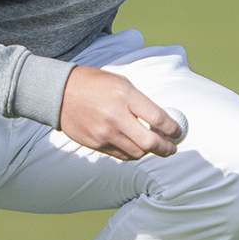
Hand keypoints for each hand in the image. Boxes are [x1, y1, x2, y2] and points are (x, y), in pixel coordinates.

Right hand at [57, 66, 181, 160]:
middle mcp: (116, 117)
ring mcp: (105, 134)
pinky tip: (136, 147)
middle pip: (150, 142)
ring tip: (154, 147)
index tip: (178, 131)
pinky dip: (133, 153)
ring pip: (137, 153)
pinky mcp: (96, 145)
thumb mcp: (121, 84)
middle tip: (172, 148)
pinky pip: (122, 155)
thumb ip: (141, 102)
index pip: (158, 118)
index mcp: (125, 97)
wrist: (60, 93)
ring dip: (149, 152)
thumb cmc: (94, 84)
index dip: (173, 128)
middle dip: (167, 148)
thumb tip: (161, 121)